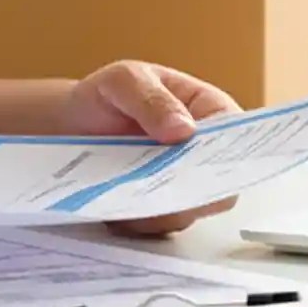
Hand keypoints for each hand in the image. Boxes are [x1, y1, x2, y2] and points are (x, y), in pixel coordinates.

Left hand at [61, 60, 242, 235]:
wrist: (70, 123)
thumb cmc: (107, 94)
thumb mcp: (125, 81)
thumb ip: (152, 99)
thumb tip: (184, 130)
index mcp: (209, 111)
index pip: (237, 138)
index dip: (227, 156)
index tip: (199, 166)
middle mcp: (203, 152)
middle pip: (221, 185)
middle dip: (193, 194)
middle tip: (158, 189)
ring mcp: (182, 183)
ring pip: (192, 211)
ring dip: (162, 212)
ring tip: (129, 199)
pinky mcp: (160, 207)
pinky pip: (161, 226)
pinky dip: (140, 223)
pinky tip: (118, 211)